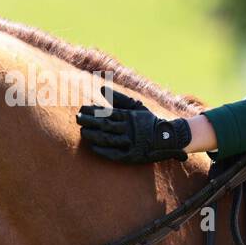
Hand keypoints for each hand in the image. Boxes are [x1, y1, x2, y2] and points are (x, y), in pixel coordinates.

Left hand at [76, 85, 191, 163]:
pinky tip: (93, 147)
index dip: (92, 111)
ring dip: (93, 135)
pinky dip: (103, 150)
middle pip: (105, 125)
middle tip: (77, 118)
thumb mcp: (136, 106)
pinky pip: (115, 154)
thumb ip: (118, 98)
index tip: (81, 108)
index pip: (107, 112)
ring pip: (108, 138)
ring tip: (82, 132)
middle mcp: (129, 129)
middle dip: (89, 121)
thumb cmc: (148, 120)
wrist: (168, 138)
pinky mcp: (132, 156)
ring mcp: (131, 143)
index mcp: (129, 116)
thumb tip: (100, 88)